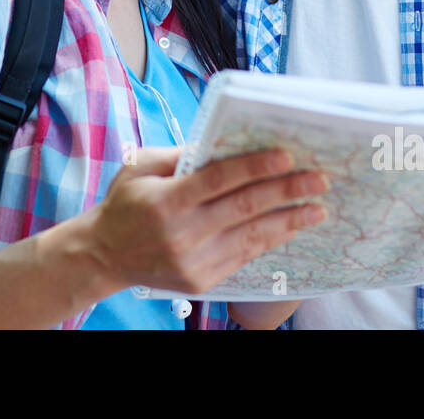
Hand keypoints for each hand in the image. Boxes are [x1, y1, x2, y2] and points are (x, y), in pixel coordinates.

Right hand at [88, 147, 328, 295]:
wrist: (105, 254)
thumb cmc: (125, 202)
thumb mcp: (140, 167)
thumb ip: (180, 155)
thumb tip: (224, 143)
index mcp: (166, 201)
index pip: (219, 180)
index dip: (255, 166)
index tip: (287, 155)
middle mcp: (182, 234)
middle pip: (244, 208)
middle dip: (286, 191)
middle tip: (319, 179)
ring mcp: (194, 261)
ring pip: (251, 236)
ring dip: (289, 220)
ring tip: (318, 207)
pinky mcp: (202, 280)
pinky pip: (244, 256)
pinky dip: (271, 240)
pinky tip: (291, 226)